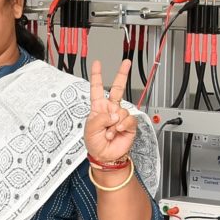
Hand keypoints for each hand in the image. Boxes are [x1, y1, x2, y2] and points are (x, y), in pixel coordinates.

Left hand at [83, 56, 137, 171]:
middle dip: (122, 74)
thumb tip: (114, 114)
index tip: (97, 64)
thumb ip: (100, 118)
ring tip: (109, 132)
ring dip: (114, 123)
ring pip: (121, 110)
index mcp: (98, 108)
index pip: (97, 89)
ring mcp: (120, 116)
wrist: (105, 156)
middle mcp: (110, 109)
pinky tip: (118, 130)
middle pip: (117, 88)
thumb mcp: (90, 129)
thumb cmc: (94, 143)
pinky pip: (128, 119)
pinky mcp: (129, 124)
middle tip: (126, 63)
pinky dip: (122, 125)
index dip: (97, 76)